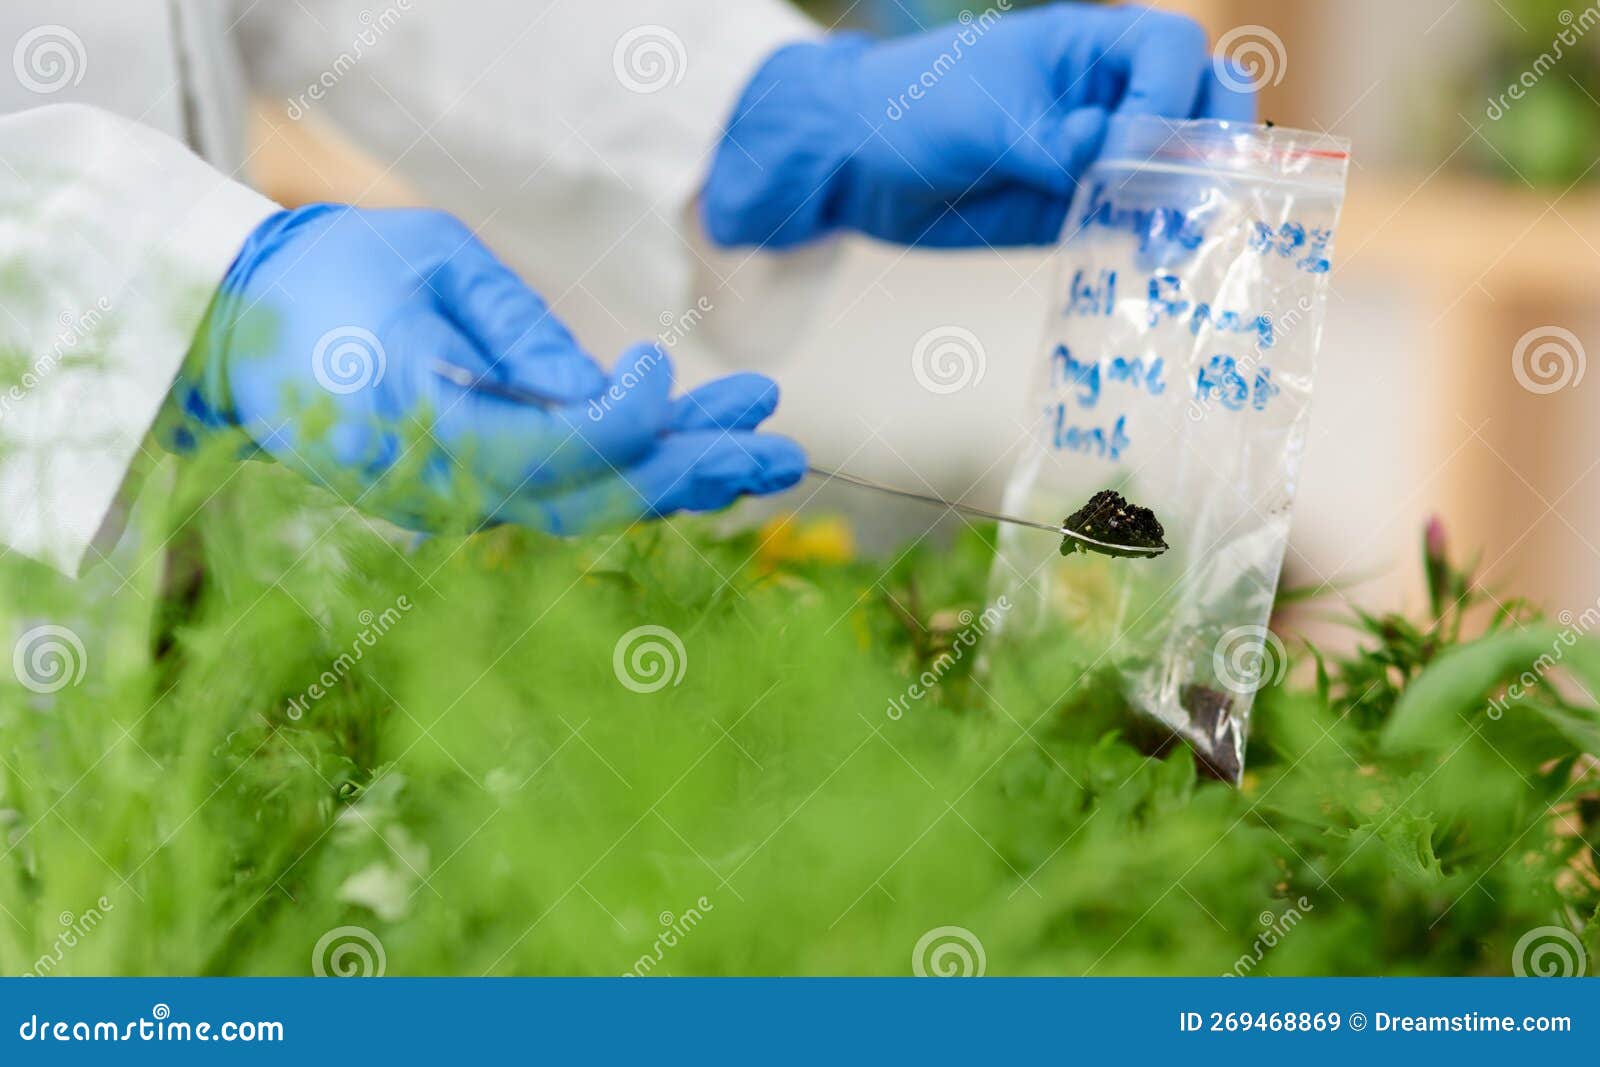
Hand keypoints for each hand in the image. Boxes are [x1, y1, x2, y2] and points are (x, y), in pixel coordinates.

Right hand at [168, 204, 804, 532]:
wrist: (237, 325)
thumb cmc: (328, 270)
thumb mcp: (426, 263)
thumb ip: (516, 332)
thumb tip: (605, 388)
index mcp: (418, 426)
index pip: (550, 454)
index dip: (624, 419)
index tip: (661, 365)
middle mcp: (438, 484)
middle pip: (587, 499)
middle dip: (689, 471)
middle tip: (783, 452)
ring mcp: (447, 499)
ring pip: (581, 509)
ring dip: (675, 480)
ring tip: (764, 456)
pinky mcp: (460, 490)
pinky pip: (558, 498)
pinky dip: (629, 478)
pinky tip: (695, 456)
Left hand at [702, 3, 1253, 248]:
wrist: (859, 166)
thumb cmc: (913, 109)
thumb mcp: (983, 119)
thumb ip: (1052, 142)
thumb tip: (1113, 154)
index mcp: (1090, 45)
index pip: (1173, 52)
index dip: (1171, 98)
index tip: (1128, 151)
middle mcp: (1108, 96)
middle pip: (1204, 102)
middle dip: (1212, 145)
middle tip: (1189, 197)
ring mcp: (1100, 154)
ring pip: (1180, 168)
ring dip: (1188, 203)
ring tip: (1165, 246)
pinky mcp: (1079, 208)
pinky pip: (1135, 221)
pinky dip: (1151, 240)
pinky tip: (1147, 264)